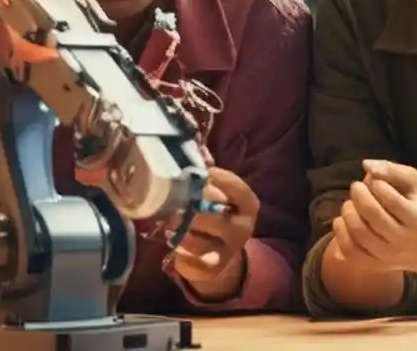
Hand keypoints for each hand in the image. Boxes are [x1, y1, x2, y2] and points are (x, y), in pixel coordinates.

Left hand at [172, 167, 259, 298]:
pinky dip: (178, 247)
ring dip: (178, 226)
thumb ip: (209, 176)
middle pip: (211, 209)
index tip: (193, 173)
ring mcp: (230, 249)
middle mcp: (244, 227)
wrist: (220, 254)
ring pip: (196, 233)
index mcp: (249, 204)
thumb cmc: (216, 213)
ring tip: (167, 218)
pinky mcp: (213, 267)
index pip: (234, 186)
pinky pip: (190, 256)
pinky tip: (172, 240)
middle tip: (169, 195)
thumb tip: (196, 150)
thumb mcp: (220, 194)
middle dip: (188, 202)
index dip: (213, 177)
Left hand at [329, 159, 416, 277]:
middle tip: (356, 187)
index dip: (376, 184)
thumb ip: (393, 170)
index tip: (373, 180)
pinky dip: (340, 233)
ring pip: (359, 233)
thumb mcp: (416, 186)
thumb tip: (366, 166)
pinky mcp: (374, 266)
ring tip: (350, 203)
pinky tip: (343, 221)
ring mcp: (388, 256)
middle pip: (373, 215)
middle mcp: (403, 240)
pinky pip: (350, 251)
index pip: (391, 199)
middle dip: (359, 195)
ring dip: (348, 212)